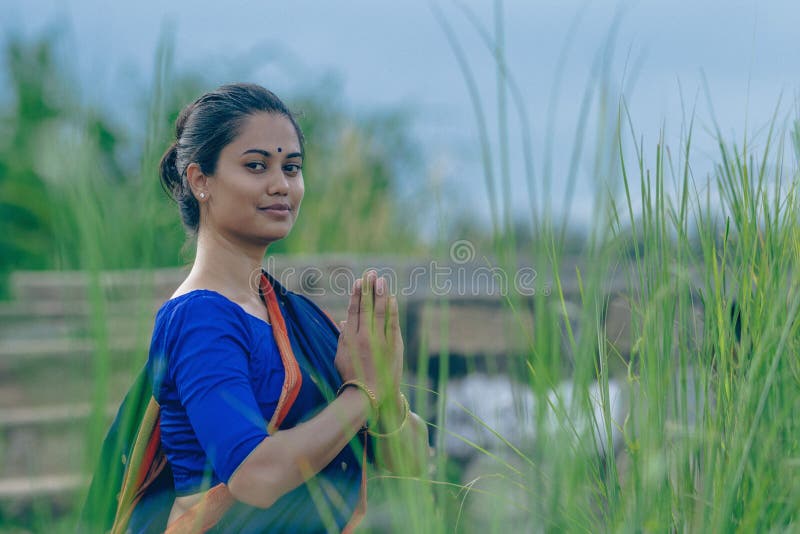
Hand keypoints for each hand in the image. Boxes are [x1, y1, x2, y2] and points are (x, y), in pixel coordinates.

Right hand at [334, 270, 403, 404]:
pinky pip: (392, 324)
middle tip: (371, 273)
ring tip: (382, 280)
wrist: (369, 395)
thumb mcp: (341, 356)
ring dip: (381, 294)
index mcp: (349, 339)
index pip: (353, 311)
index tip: (358, 281)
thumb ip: (343, 336)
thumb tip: (345, 319)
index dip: (356, 294)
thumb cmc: (352, 376)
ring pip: (380, 312)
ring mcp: (379, 341)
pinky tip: (392, 299)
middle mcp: (364, 338)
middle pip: (366, 308)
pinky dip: (392, 310)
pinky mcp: (392, 347)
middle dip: (369, 289)